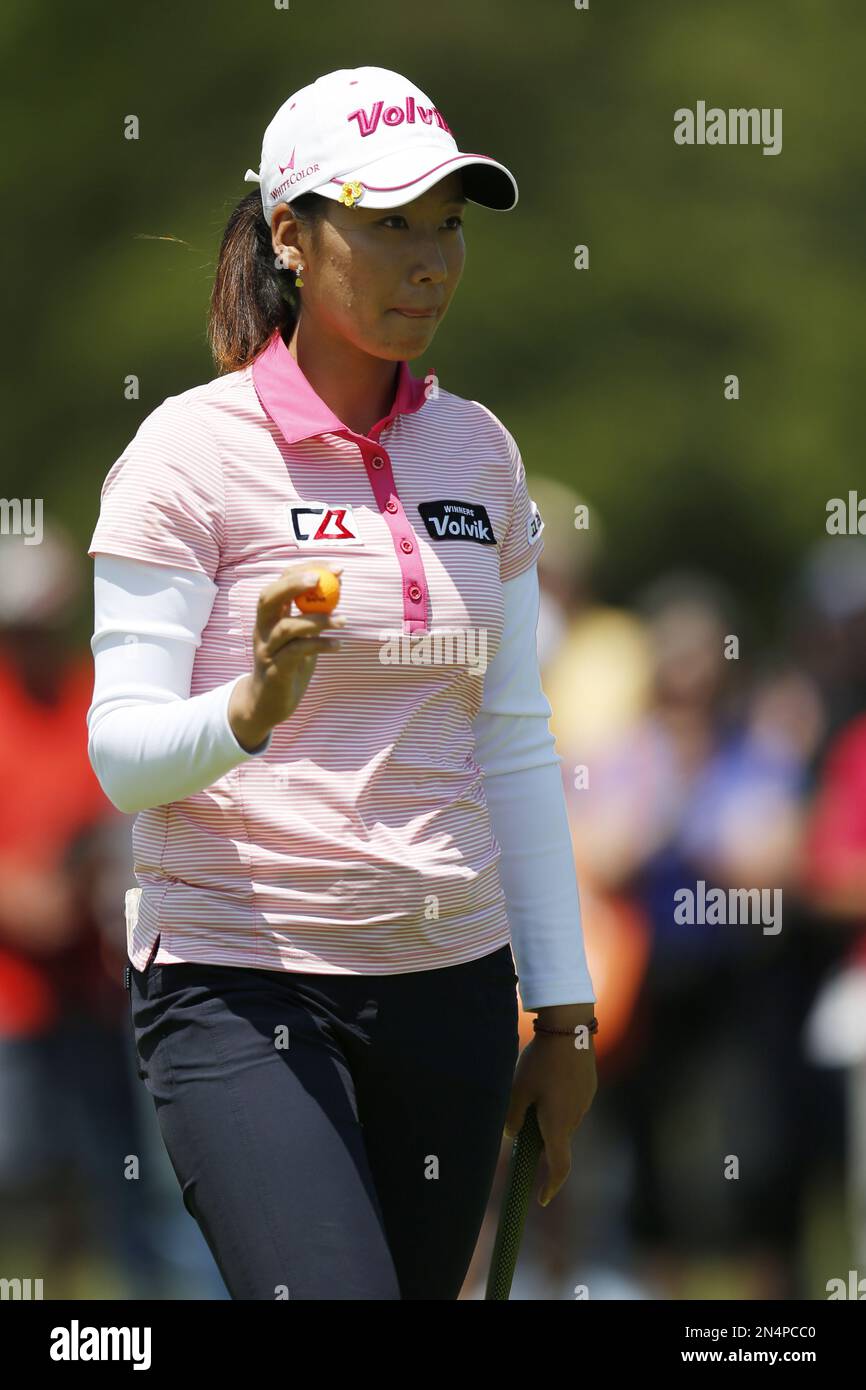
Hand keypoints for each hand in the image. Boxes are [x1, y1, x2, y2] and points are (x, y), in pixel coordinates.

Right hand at [229, 563, 345, 749]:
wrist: (267, 704)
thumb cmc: (288, 664)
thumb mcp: (300, 635)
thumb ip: (313, 611)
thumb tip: (338, 583)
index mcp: (269, 616)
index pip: (280, 581)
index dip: (306, 571)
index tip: (336, 569)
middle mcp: (262, 629)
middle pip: (269, 597)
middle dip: (295, 584)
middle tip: (323, 581)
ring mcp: (266, 650)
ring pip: (287, 627)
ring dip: (317, 620)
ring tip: (344, 621)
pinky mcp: (274, 670)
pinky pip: (297, 653)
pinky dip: (320, 646)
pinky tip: (338, 645)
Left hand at [503, 1011, 597, 1206]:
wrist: (570, 1029)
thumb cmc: (540, 1062)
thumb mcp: (518, 1090)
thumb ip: (513, 1117)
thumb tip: (511, 1135)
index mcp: (558, 1125)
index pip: (559, 1167)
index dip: (551, 1186)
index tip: (542, 1199)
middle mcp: (575, 1118)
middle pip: (557, 1139)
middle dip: (540, 1137)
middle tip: (521, 1118)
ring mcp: (585, 1102)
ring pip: (564, 1118)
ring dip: (549, 1114)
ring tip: (533, 1086)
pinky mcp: (589, 1086)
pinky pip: (572, 1102)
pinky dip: (558, 1099)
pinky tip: (547, 1075)